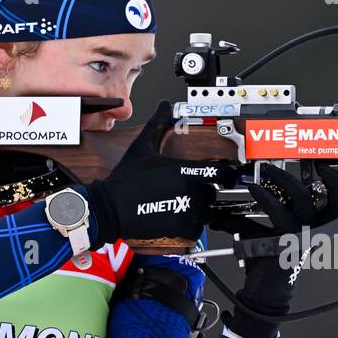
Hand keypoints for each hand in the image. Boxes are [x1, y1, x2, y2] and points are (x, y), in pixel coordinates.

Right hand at [86, 101, 237, 244]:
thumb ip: (158, 124)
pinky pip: (196, 231)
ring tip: (180, 208)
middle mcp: (189, 191)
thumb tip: (164, 105)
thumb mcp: (143, 147)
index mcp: (184, 170)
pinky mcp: (179, 229)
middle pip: (212, 194)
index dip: (228, 175)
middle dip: (203, 193)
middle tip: (187, 193)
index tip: (227, 177)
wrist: (109, 207)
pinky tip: (177, 222)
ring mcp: (185, 211)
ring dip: (198, 212)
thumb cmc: (125, 179)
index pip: (222, 173)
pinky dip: (190, 228)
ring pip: (206, 214)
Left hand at [211, 162, 337, 337]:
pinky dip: (264, 195)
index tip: (330, 170)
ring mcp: (305, 237)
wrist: (265, 291)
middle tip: (315, 166)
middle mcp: (319, 234)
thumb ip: (290, 215)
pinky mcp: (286, 240)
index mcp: (323, 232)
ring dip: (283, 178)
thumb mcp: (287, 235)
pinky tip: (255, 190)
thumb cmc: (275, 263)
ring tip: (269, 171)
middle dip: (330, 178)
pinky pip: (277, 209)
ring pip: (303, 197)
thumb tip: (279, 189)